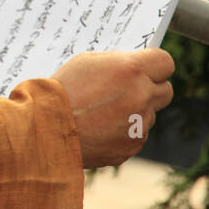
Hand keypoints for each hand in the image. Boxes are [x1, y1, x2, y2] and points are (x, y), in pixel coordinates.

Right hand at [51, 49, 174, 168]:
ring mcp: (138, 125)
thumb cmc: (60, 91)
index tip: (146, 69)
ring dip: (133, 113)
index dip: (155, 65)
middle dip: (149, 89)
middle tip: (127, 91)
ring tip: (100, 114)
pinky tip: (97, 130)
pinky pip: (135, 136)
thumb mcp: (86, 63)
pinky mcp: (130, 146)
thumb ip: (117, 63)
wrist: (43, 129)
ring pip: (148, 115)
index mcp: (131, 70)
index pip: (165, 62)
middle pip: (165, 91)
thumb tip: (135, 67)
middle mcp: (141, 97)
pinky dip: (121, 133)